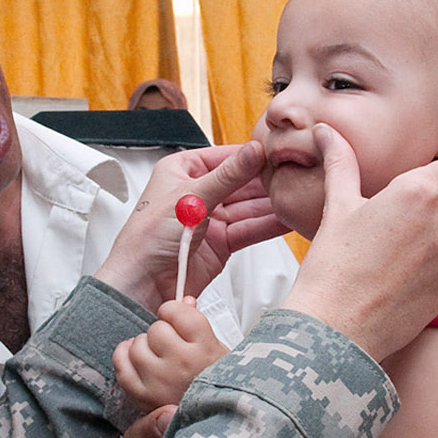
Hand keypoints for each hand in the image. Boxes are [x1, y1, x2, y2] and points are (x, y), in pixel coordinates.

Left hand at [94, 142, 290, 311]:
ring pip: (248, 207)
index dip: (252, 156)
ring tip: (297, 198)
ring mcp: (211, 219)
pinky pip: (249, 230)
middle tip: (295, 177)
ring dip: (271, 205)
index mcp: (183, 170)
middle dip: (267, 182)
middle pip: (241, 182)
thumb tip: (253, 152)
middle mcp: (198, 192)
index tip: (280, 153)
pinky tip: (287, 220)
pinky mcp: (221, 243)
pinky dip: (267, 226)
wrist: (141, 285)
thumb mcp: (190, 198)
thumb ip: (227, 176)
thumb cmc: (146, 239)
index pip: (226, 157)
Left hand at [113, 299, 229, 411]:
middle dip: (163, 332)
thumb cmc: (220, 386)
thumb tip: (185, 300)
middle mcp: (182, 364)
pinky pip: (122, 368)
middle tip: (174, 345)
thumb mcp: (221, 351)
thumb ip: (200, 323)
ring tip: (161, 359)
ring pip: (137, 346)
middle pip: (157, 329)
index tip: (177, 318)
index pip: (178, 312)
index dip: (174, 311)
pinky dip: (125, 359)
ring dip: (146, 348)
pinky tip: (136, 359)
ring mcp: (161, 381)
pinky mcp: (144, 397)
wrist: (216, 425)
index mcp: (206, 349)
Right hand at [281, 124, 437, 363]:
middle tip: (394, 218)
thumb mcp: (338, 207)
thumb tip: (327, 132)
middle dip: (432, 202)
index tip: (422, 178)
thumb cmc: (333, 265)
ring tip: (392, 250)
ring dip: (432, 232)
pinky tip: (400, 272)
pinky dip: (432, 262)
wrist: (338, 328)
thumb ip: (340, 164)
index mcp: (420, 191)